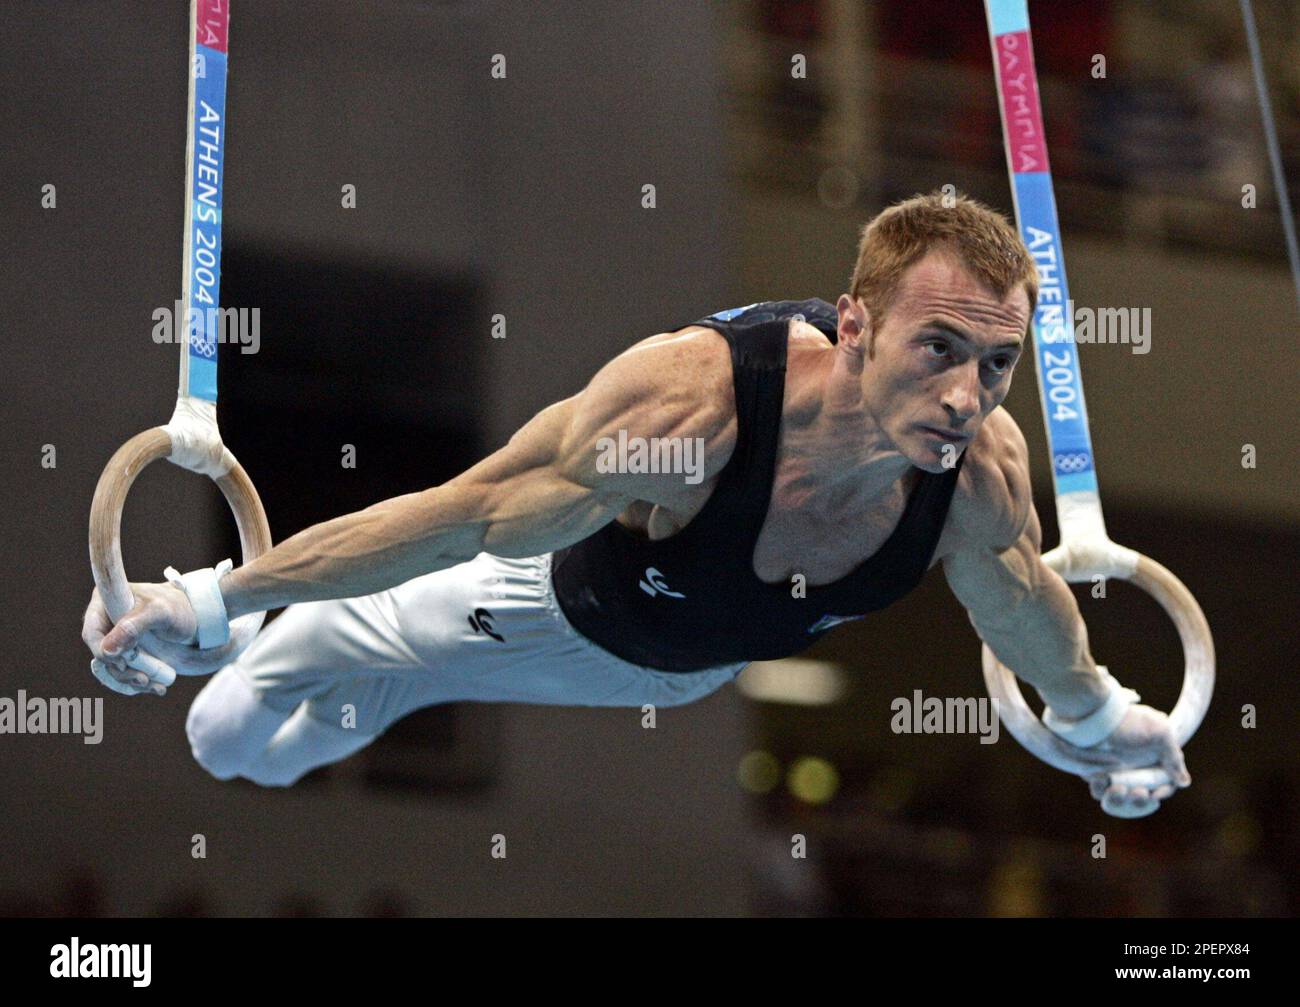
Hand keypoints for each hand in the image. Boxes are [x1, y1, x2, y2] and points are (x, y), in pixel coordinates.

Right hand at [81, 583, 197, 695]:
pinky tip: (156, 688)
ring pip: (113, 667)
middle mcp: (105, 622)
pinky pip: (125, 673)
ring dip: (130, 680)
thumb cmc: (175, 607)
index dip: (103, 652)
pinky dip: (139, 683)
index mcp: (105, 602)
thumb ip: (133, 627)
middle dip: (121, 671)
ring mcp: (115, 640)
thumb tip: (106, 651)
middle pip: (102, 654)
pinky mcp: (126, 654)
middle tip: (143, 679)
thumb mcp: (158, 612)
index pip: (92, 633)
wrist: (195, 616)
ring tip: (153, 685)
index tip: (123, 662)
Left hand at [1084, 703, 1191, 815]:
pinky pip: (1099, 790)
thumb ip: (1173, 758)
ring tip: (1118, 789)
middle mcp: (1136, 769)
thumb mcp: (1160, 733)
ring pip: (1120, 798)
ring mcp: (1116, 773)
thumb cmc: (1131, 721)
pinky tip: (1101, 778)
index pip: (1164, 784)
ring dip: (1120, 798)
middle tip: (1139, 792)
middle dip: (1140, 799)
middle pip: (1142, 796)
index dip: (1163, 791)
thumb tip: (1184, 783)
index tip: (1156, 793)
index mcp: (1154, 761)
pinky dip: (1101, 788)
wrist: (1099, 714)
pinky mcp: (1097, 773)